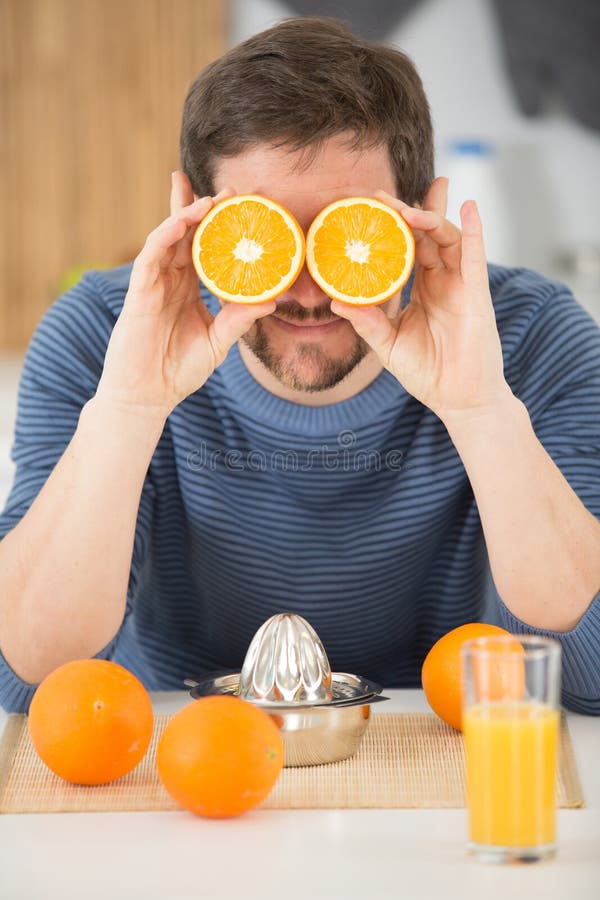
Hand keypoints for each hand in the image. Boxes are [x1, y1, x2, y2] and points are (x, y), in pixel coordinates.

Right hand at [96, 171, 275, 418]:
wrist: (148, 396)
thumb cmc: (178, 370)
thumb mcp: (218, 342)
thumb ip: (239, 320)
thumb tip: (273, 300)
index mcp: (188, 286)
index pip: (204, 246)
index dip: (221, 225)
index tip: (246, 207)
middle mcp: (170, 279)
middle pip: (185, 232)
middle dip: (202, 206)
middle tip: (228, 186)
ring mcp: (153, 283)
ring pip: (168, 237)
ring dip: (186, 214)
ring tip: (208, 197)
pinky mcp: (139, 293)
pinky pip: (151, 257)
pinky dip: (165, 236)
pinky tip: (181, 221)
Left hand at [330, 178, 511, 422]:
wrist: (457, 399)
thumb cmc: (427, 373)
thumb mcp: (388, 345)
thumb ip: (367, 322)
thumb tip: (334, 302)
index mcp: (423, 289)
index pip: (406, 248)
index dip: (391, 227)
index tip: (368, 208)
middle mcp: (442, 281)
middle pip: (427, 235)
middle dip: (409, 210)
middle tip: (382, 193)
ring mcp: (461, 285)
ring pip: (447, 239)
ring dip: (429, 218)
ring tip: (408, 208)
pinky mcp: (477, 294)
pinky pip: (475, 256)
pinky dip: (474, 230)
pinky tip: (469, 207)